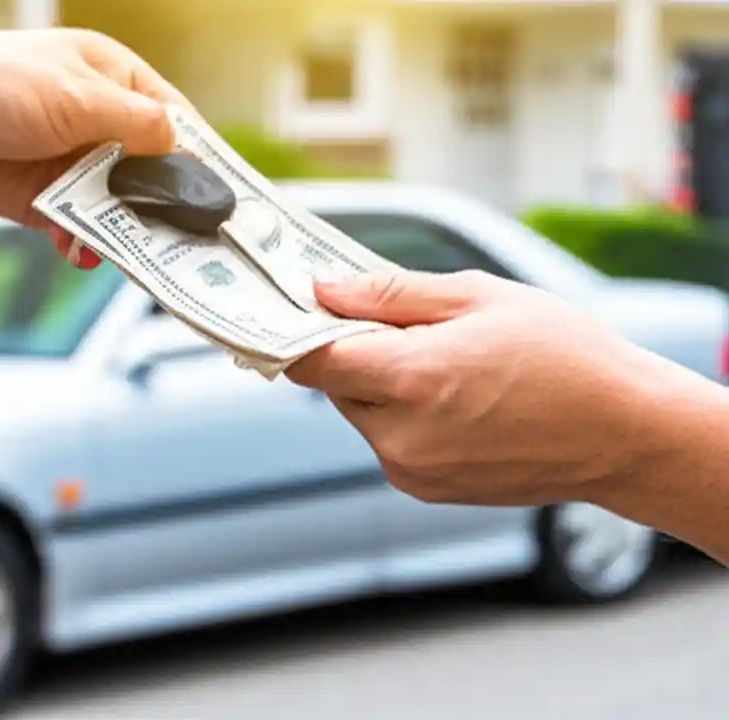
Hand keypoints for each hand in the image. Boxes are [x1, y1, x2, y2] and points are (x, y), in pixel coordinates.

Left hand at [0, 27, 192, 268]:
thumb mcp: (78, 97)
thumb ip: (135, 127)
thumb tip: (182, 152)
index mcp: (116, 83)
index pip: (177, 123)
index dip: (202, 161)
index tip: (225, 200)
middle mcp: (99, 125)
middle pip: (152, 174)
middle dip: (164, 208)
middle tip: (188, 245)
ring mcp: (70, 166)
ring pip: (117, 209)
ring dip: (124, 232)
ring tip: (134, 254)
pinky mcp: (41, 201)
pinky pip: (78, 229)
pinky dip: (82, 243)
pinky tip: (78, 251)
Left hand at [285, 269, 705, 507]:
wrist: (627, 434)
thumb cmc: (567, 358)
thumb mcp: (479, 298)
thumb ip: (390, 295)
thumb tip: (324, 290)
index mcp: (410, 380)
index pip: (310, 359)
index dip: (299, 329)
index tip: (300, 308)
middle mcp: (400, 435)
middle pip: (336, 385)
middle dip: (359, 352)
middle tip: (410, 328)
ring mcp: (412, 470)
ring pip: (362, 413)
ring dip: (385, 386)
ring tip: (451, 366)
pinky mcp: (426, 489)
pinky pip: (390, 440)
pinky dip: (406, 416)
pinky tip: (461, 400)